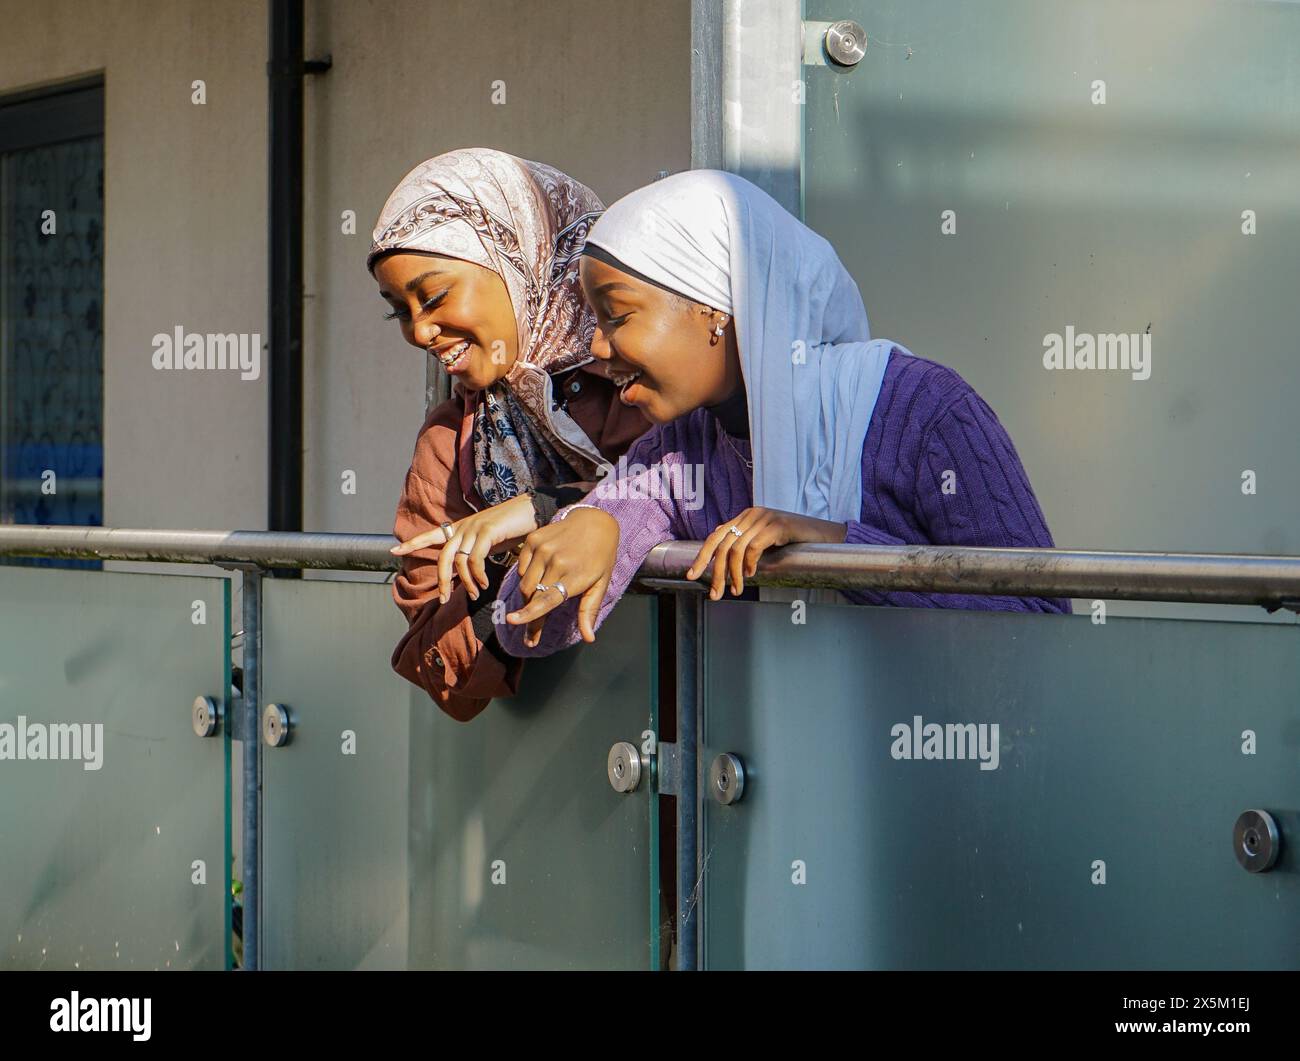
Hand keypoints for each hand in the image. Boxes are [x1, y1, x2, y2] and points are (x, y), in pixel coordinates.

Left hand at [390, 493, 537, 603]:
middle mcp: (463, 527)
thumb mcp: (490, 541)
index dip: (412, 543)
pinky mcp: (486, 532)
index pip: (431, 535)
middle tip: (442, 599)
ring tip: (474, 595)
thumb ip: (476, 552)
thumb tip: (469, 571)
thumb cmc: (513, 527)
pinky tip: (484, 584)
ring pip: (459, 562)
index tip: (393, 551)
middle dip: (442, 581)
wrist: (532, 510)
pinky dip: (478, 575)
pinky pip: (475, 559)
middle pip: (443, 557)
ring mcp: (474, 528)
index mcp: (461, 528)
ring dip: (466, 583)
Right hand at [505, 508, 620, 645]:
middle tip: (532, 634)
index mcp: (574, 575)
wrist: (594, 521)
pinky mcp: (533, 540)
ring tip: (544, 593)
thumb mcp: (600, 584)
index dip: (530, 613)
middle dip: (529, 616)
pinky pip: (521, 568)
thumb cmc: (600, 557)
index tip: (513, 621)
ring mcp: (543, 548)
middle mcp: (556, 560)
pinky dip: (527, 576)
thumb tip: (589, 639)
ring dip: (529, 596)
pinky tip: (542, 573)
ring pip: (524, 584)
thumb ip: (589, 611)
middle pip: (532, 596)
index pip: (547, 599)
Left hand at [684, 507, 846, 599]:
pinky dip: (749, 564)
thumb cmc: (795, 542)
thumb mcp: (765, 541)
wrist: (825, 536)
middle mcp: (751, 514)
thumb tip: (722, 557)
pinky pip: (754, 547)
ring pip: (736, 549)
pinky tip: (752, 575)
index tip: (692, 576)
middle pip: (722, 544)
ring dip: (733, 574)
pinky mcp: (777, 525)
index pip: (715, 536)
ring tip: (737, 591)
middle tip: (715, 594)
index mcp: (745, 517)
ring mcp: (764, 518)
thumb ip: (745, 544)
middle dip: (715, 572)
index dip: (702, 556)